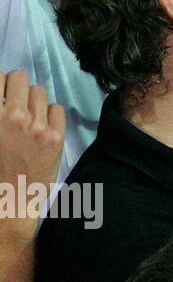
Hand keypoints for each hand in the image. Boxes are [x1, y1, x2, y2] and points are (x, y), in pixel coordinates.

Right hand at [0, 70, 64, 201]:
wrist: (8, 203)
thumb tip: (2, 95)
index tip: (0, 93)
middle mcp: (14, 118)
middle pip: (20, 78)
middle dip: (15, 87)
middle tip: (12, 100)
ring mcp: (37, 127)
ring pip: (39, 91)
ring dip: (32, 100)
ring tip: (26, 115)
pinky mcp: (56, 137)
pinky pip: (57, 108)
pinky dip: (49, 114)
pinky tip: (40, 127)